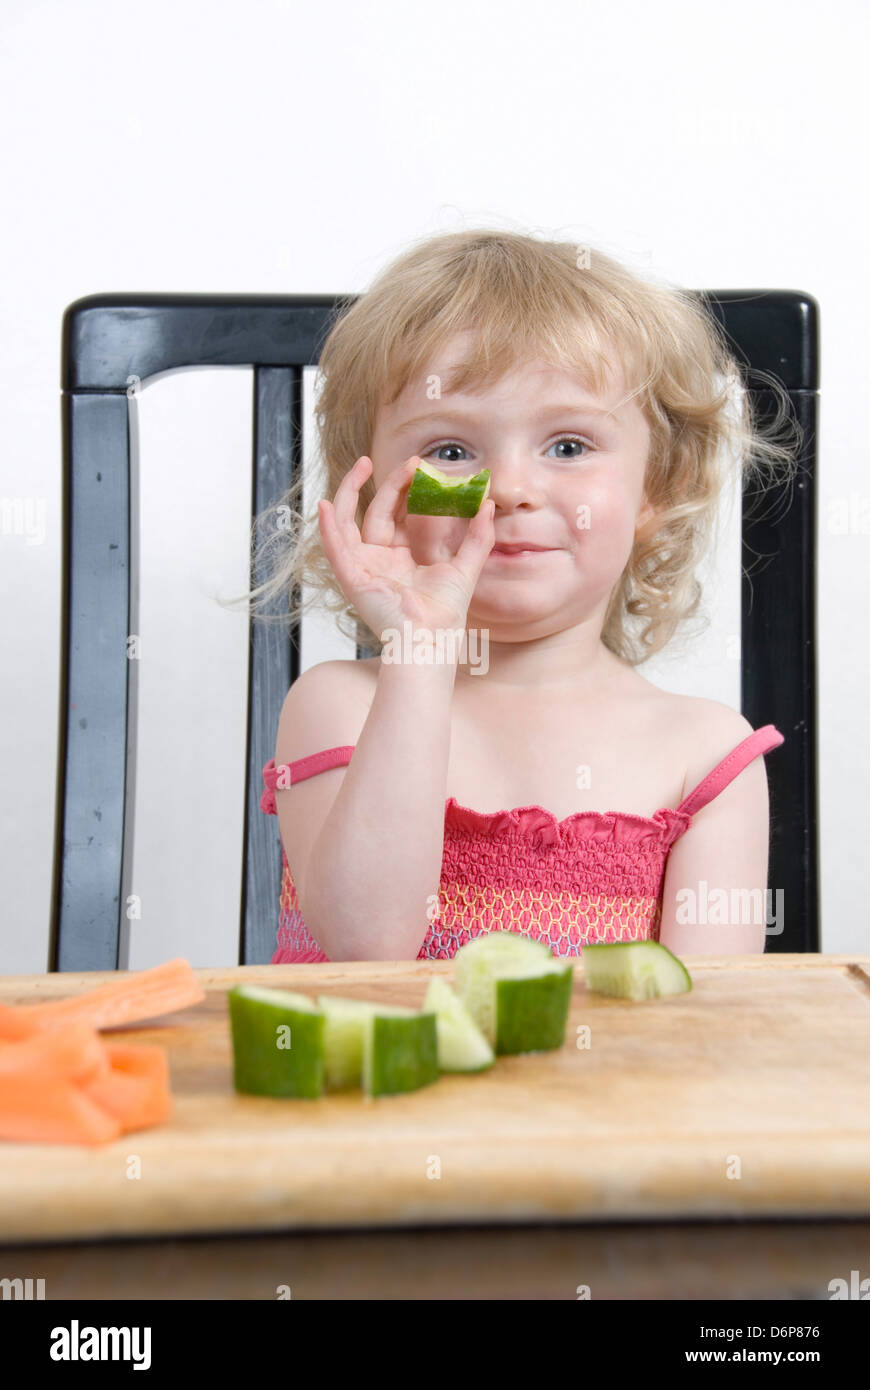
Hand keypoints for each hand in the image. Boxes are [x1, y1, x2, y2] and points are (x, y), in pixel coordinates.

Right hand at [317, 455, 494, 642]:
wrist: (431, 638)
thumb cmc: (445, 614)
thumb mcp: (465, 566)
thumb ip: (477, 536)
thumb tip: (488, 504)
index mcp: (400, 560)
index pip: (398, 516)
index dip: (407, 490)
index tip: (422, 468)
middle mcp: (378, 562)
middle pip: (377, 512)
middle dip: (391, 484)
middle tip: (412, 462)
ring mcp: (362, 568)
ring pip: (348, 522)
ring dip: (351, 492)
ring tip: (362, 464)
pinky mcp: (351, 578)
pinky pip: (334, 548)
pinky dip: (327, 527)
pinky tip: (325, 504)